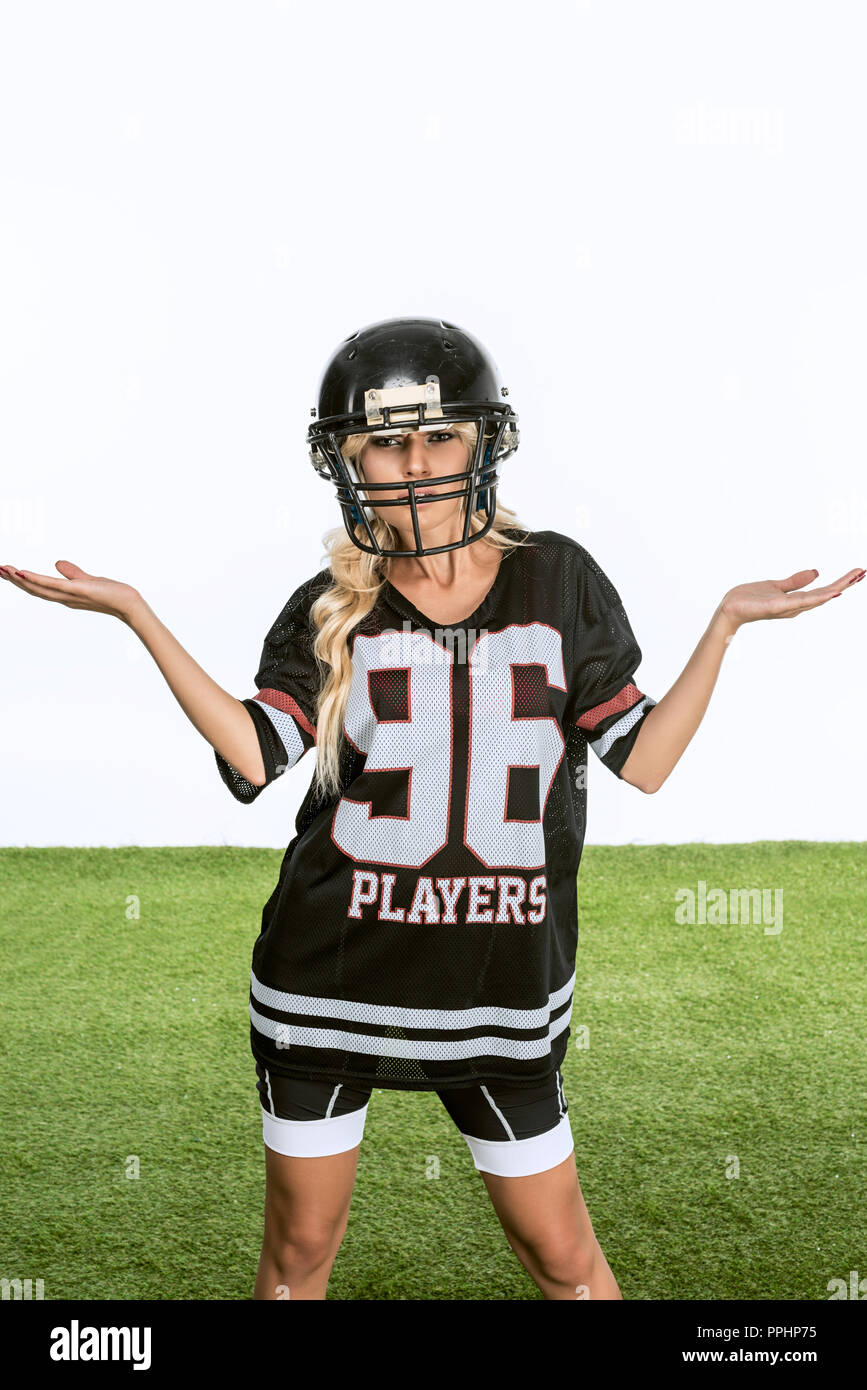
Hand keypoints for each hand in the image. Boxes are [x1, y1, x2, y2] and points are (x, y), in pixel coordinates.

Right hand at [0, 561, 141, 622]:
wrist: (128, 603)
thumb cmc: (111, 593)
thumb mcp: (87, 579)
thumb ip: (71, 572)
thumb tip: (57, 563)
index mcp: (64, 595)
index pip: (38, 587)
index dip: (21, 581)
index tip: (5, 572)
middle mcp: (63, 598)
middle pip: (33, 589)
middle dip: (14, 580)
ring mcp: (69, 595)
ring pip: (39, 588)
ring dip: (19, 579)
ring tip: (4, 570)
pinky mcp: (78, 591)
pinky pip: (53, 585)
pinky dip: (36, 580)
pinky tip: (24, 574)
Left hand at [719, 566, 864, 629]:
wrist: (728, 609)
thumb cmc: (749, 599)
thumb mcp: (777, 586)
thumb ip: (796, 581)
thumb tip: (817, 572)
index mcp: (796, 601)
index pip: (824, 591)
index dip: (841, 582)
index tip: (858, 572)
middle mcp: (795, 607)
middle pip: (825, 595)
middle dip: (845, 584)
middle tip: (863, 572)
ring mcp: (787, 607)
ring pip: (817, 598)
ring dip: (836, 588)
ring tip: (853, 578)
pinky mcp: (777, 606)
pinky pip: (799, 601)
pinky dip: (815, 598)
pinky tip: (829, 593)